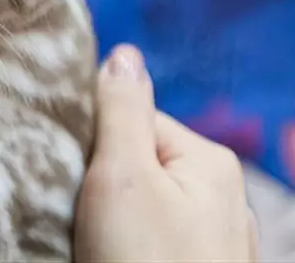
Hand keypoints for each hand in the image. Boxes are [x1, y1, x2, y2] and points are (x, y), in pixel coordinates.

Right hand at [74, 45, 257, 262]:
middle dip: (102, 184)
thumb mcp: (123, 176)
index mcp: (208, 161)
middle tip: (80, 213)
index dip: (95, 142)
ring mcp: (212, 240)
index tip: (72, 172)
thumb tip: (122, 52)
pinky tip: (113, 261)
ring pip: (143, 205)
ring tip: (93, 243)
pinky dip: (128, 247)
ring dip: (112, 219)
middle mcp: (221, 195)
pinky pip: (152, 240)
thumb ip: (122, 112)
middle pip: (138, 163)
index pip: (134, 119)